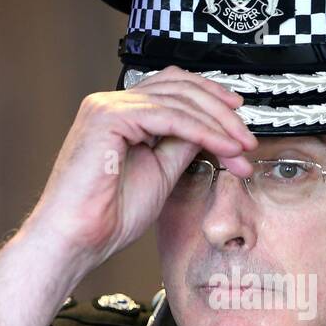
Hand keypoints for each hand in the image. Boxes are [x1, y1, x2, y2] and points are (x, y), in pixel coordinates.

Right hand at [0, 67, 256, 325]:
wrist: (78, 239)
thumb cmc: (108, 216)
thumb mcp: (161, 173)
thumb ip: (181, 146)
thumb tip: (212, 131)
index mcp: (119, 114)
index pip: (174, 89)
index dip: (211, 101)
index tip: (239, 125)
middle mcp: (111, 103)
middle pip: (180, 87)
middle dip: (222, 112)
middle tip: (247, 140)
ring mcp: (107, 106)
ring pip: (179, 99)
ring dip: (219, 123)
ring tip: (241, 149)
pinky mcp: (109, 117)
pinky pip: (170, 116)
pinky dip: (202, 131)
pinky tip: (223, 148)